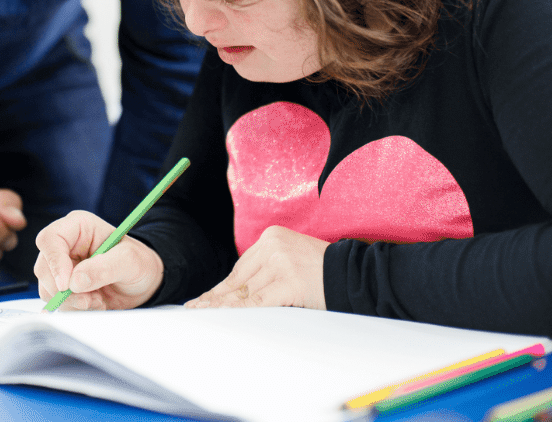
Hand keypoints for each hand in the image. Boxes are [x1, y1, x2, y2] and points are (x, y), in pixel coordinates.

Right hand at [33, 210, 162, 310]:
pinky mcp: (63, 287)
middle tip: (90, 299)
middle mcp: (65, 245)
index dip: (54, 262)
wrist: (143, 283)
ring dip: (72, 301)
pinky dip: (75, 308)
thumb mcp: (129, 261)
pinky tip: (94, 303)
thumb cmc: (138, 263)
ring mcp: (62, 267)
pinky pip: (56, 302)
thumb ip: (104, 268)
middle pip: (44, 267)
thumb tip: (74, 281)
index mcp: (78, 226)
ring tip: (98, 299)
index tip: (67, 285)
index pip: (50, 239)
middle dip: (65, 290)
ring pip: (47, 288)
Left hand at [186, 225, 327, 309]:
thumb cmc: (325, 271)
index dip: (223, 285)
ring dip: (222, 305)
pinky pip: (256, 300)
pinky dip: (237, 309)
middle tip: (195, 307)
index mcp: (272, 236)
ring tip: (203, 313)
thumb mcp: (292, 258)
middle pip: (239, 277)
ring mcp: (280, 263)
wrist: (355, 274)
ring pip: (244, 290)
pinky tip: (221, 315)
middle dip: (217, 296)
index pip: (242, 266)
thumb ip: (269, 267)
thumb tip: (239, 290)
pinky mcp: (289, 282)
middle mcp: (273, 245)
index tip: (207, 297)